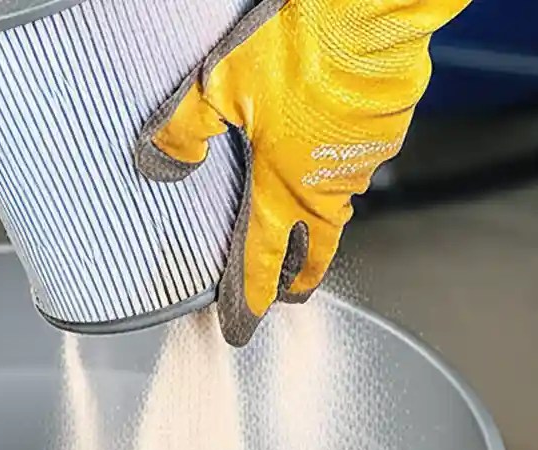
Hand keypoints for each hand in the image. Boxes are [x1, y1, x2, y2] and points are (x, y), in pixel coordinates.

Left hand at [135, 0, 470, 345]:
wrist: (372, 13)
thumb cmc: (299, 46)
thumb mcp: (218, 83)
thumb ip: (184, 129)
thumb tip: (153, 164)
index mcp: (281, 188)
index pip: (260, 263)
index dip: (247, 301)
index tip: (240, 329)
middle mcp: (324, 189)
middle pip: (310, 254)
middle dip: (294, 281)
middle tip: (284, 296)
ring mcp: (358, 165)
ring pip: (336, 214)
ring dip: (316, 233)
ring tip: (302, 240)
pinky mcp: (383, 136)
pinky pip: (356, 173)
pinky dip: (337, 182)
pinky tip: (324, 168)